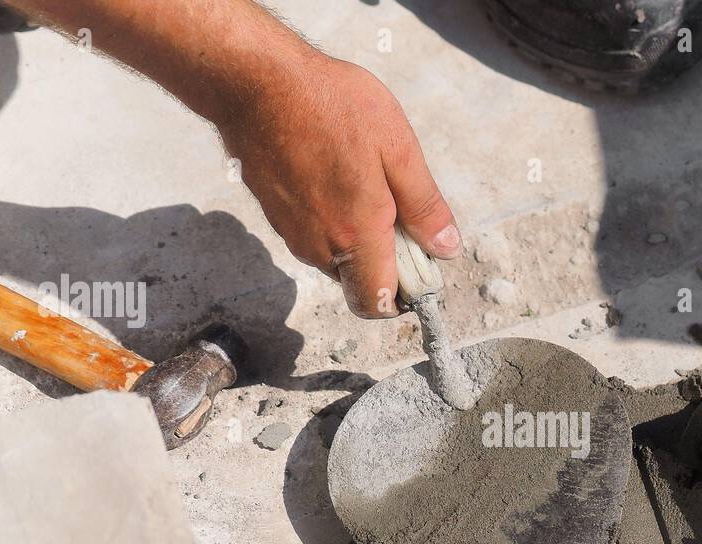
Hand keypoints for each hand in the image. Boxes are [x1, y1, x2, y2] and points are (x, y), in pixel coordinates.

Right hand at [218, 50, 460, 317]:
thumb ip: (424, 205)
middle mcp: (320, 247)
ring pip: (337, 261)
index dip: (403, 295)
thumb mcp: (396, 147)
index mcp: (355, 235)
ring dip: (357, 240)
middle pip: (359, 283)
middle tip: (396, 213)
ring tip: (364, 183)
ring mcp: (293, 234)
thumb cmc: (329, 106)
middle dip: (383, 264)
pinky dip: (332, 222)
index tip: (418, 262)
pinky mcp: (276, 218)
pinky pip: (315, 237)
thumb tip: (446, 249)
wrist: (255, 82)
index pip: (379, 303)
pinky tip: (336, 176)